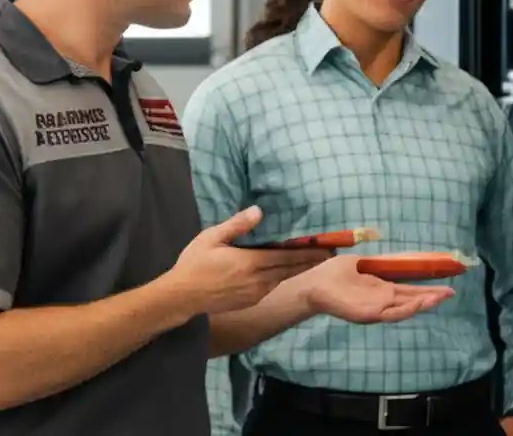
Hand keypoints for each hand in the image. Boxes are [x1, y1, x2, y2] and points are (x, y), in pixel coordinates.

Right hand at [163, 206, 330, 318]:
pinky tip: (287, 271)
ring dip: (299, 269)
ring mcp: (255, 293)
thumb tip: (258, 211)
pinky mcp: (250, 300)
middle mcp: (257, 280)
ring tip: (314, 260)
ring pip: (283, 278)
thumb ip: (236, 225)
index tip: (326, 246)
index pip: (286, 256)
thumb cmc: (194, 264)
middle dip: (311, 260)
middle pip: (290, 269)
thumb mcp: (211, 238)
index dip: (308, 252)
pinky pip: (271, 286)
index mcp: (249, 262)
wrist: (182, 297)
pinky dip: (282, 277)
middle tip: (330, 253)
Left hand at [296, 255, 454, 323]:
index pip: (409, 291)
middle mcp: (382, 300)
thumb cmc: (332, 274)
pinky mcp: (368, 314)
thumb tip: (390, 255)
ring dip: (423, 304)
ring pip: (405, 309)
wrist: (312, 285)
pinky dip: (406, 310)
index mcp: (381, 289)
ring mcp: (376, 308)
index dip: (426, 290)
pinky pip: (391, 314)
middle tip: (451, 293)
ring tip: (439, 297)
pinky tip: (418, 303)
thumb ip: (376, 263)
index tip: (445, 287)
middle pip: (412, 300)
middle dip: (432, 297)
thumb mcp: (359, 264)